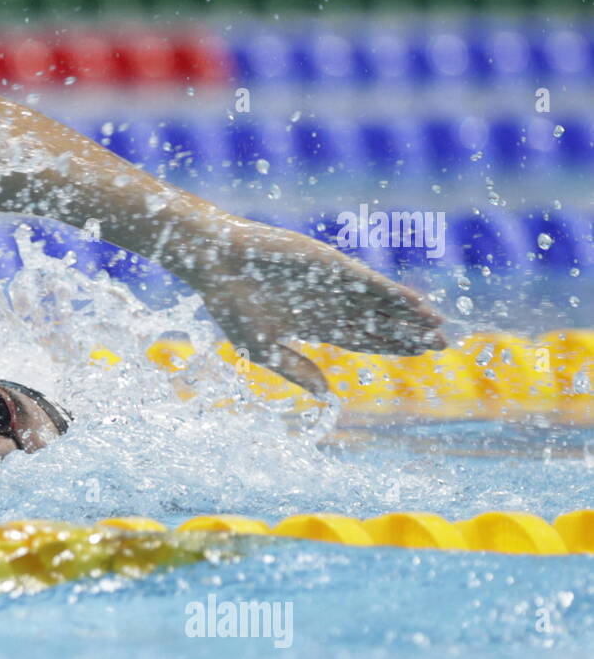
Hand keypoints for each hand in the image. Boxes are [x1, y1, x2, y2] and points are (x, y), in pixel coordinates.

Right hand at [193, 223, 446, 396]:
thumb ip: (296, 369)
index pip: (362, 338)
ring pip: (381, 303)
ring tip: (439, 326)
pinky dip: (396, 294)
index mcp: (312, 323)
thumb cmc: (230, 304)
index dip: (391, 347)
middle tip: (443, 345)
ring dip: (410, 314)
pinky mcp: (332, 266)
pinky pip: (371, 283)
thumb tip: (327, 395)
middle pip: (378, 322)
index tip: (419, 356)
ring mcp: (332, 283)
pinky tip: (418, 305)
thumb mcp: (262, 348)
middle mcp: (328, 303)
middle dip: (409, 334)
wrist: (215, 263)